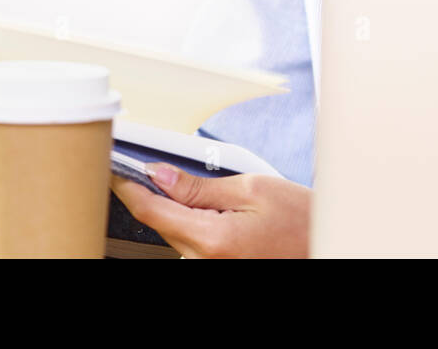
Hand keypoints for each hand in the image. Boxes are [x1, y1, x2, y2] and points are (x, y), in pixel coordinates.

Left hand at [111, 165, 310, 258]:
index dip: (128, 186)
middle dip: (161, 193)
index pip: (151, 211)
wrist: (322, 242)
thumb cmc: (299, 219)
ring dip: (183, 209)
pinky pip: (191, 242)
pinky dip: (195, 222)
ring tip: (221, 196)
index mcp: (210, 239)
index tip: (115, 168)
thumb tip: (160, 175)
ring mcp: (207, 268)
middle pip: (161, 221)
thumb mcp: (250, 188)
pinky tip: (221, 212)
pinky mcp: (213, 267)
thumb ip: (199, 185)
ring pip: (176, 231)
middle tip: (172, 168)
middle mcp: (203, 262)